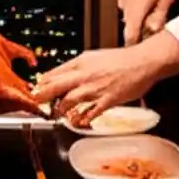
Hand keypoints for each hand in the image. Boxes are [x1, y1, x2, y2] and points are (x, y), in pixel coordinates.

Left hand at [31, 32, 178, 126]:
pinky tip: (79, 121)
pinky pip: (92, 111)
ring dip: (61, 109)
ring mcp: (96, 88)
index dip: (43, 83)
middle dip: (43, 95)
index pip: (55, 72)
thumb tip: (66, 76)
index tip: (36, 89)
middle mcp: (85, 74)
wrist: (143, 61)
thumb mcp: (95, 57)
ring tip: (57, 114)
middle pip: (57, 86)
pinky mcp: (108, 99)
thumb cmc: (121, 60)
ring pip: (71, 100)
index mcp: (81, 62)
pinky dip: (83, 117)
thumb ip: (80, 67)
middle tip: (35, 102)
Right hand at [120, 0, 174, 45]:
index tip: (138, 54)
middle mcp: (126, 6)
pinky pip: (126, 9)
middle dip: (136, 36)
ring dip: (135, 23)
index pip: (130, 35)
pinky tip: (142, 9)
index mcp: (136, 9)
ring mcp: (122, 0)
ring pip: (127, 19)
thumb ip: (158, 17)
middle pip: (127, 29)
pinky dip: (133, 12)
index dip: (134, 46)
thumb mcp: (165, 0)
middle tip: (146, 41)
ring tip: (147, 23)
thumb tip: (153, 32)